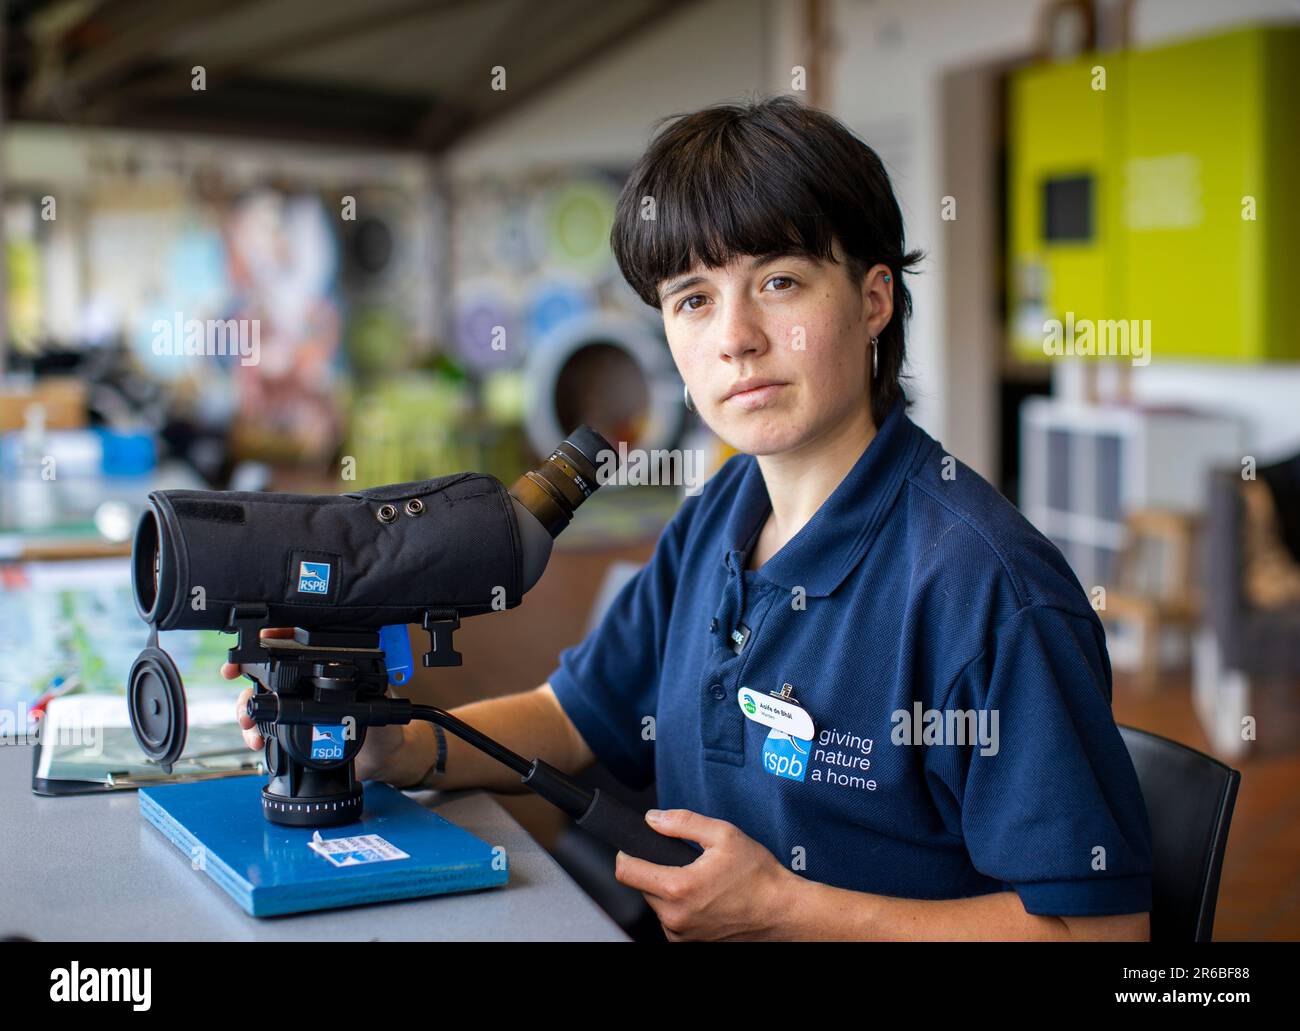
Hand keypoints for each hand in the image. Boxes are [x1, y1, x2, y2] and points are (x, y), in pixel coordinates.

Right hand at [222, 627, 411, 783]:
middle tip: (238, 683)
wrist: (382, 760)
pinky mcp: (291, 731)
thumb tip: (353, 676)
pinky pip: (264, 727)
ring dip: (246, 709)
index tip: (252, 647)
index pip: (294, 645)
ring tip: (250, 722)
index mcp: (327, 669)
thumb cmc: (385, 727)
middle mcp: (308, 685)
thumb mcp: (379, 702)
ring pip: (259, 699)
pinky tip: (257, 741)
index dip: (270, 640)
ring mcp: (296, 707)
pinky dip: (254, 733)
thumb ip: (368, 688)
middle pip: (267, 672)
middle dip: (247, 678)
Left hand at [613, 808, 799, 940]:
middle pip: (642, 888)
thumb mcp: (723, 834)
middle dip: (655, 872)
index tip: (631, 848)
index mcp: (679, 888)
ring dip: (668, 892)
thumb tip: (653, 819)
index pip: (627, 872)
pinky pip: (672, 922)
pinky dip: (680, 909)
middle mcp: (676, 917)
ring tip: (699, 882)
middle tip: (683, 863)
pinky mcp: (691, 946)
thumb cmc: (758, 876)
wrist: (782, 912)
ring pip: (657, 907)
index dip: (626, 854)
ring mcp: (683, 936)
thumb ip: (682, 822)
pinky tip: (704, 900)